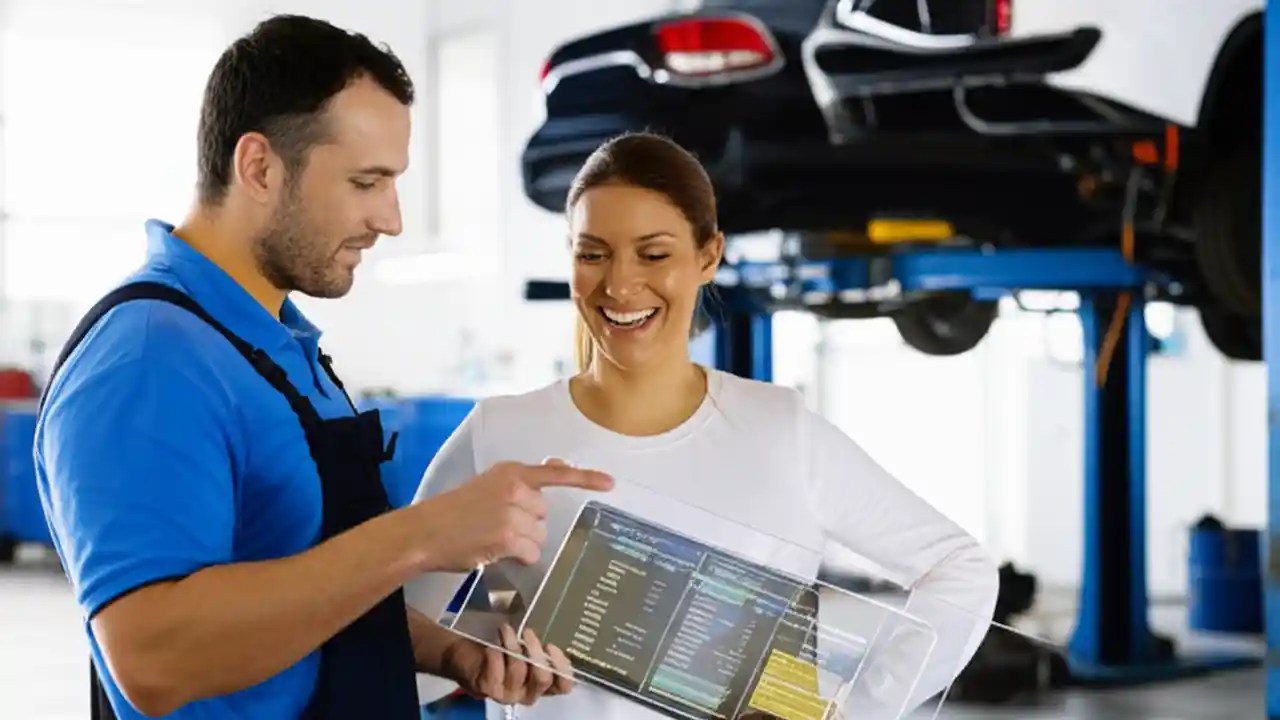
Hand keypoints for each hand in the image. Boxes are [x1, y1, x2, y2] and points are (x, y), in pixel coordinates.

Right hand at [415, 460, 612, 571]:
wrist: (425, 531)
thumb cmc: (454, 511)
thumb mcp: (489, 485)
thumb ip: (523, 481)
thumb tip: (559, 465)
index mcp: (511, 472)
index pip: (555, 474)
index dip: (586, 479)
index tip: (610, 484)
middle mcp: (515, 488)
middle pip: (544, 515)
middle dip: (527, 524)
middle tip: (496, 525)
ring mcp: (513, 513)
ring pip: (539, 536)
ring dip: (521, 543)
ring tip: (492, 538)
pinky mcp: (509, 537)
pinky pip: (531, 552)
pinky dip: (518, 557)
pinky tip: (494, 550)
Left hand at [442, 624, 574, 705]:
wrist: (464, 657)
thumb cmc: (499, 649)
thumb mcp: (523, 647)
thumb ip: (538, 646)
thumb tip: (551, 626)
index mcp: (541, 684)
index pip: (563, 685)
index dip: (562, 667)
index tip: (551, 646)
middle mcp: (527, 694)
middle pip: (542, 679)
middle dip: (536, 653)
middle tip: (528, 633)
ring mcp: (507, 694)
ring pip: (518, 671)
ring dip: (513, 646)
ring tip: (506, 629)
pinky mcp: (488, 689)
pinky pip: (496, 670)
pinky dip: (496, 653)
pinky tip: (493, 641)